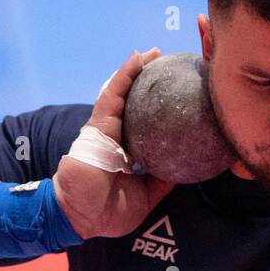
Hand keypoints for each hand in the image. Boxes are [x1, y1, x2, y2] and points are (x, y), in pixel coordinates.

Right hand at [53, 48, 176, 239]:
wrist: (83, 217)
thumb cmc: (108, 210)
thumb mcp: (147, 196)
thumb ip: (162, 181)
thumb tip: (186, 168)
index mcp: (127, 151)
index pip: (143, 122)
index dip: (157, 107)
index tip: (176, 93)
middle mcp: (116, 136)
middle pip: (133, 102)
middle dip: (148, 81)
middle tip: (169, 64)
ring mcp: (106, 129)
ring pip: (122, 92)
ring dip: (137, 70)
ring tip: (154, 53)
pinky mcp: (98, 125)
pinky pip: (113, 95)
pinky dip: (125, 75)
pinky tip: (138, 59)